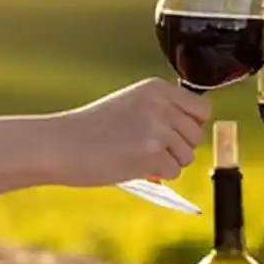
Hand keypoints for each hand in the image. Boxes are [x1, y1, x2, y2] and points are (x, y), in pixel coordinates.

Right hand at [46, 78, 210, 186]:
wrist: (61, 144)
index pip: (201, 108)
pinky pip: (173, 172)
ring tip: (136, 155)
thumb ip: (160, 113)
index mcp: (156, 88)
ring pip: (187, 156)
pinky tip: (132, 165)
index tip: (173, 133)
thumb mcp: (129, 105)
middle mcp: (161, 105)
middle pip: (196, 135)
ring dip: (167, 162)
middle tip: (149, 150)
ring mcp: (158, 129)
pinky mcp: (152, 154)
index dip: (191, 125)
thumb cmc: (91, 129)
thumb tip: (192, 136)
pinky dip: (156, 175)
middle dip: (178, 148)